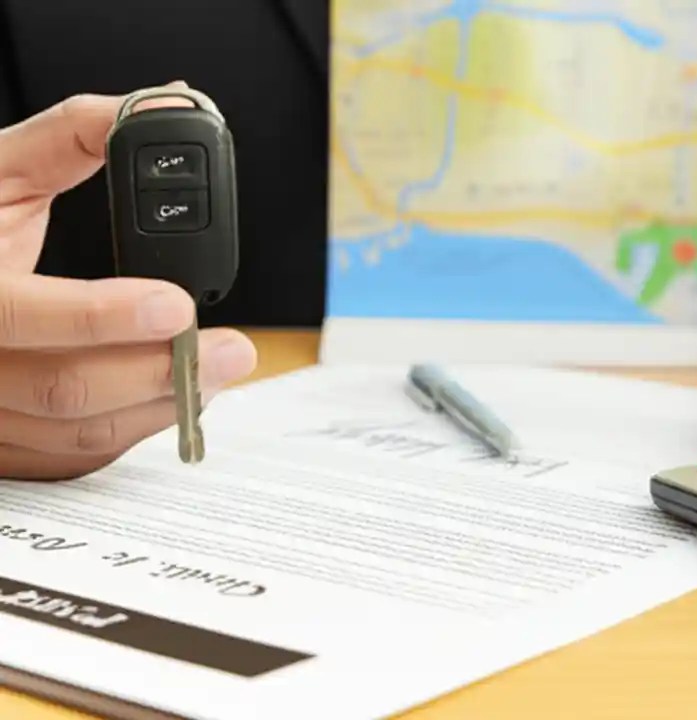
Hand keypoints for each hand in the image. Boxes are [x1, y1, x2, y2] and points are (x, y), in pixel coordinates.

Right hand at [0, 86, 256, 479]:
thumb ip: (76, 134)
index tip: (176, 304)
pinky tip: (174, 395)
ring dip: (161, 403)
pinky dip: (136, 427)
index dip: (101, 315)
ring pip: (77, 431)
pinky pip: (76, 455)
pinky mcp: (4, 444)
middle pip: (62, 388)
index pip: (18, 313)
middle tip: (234, 350)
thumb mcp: (2, 170)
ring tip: (218, 367)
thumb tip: (164, 102)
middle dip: (162, 371)